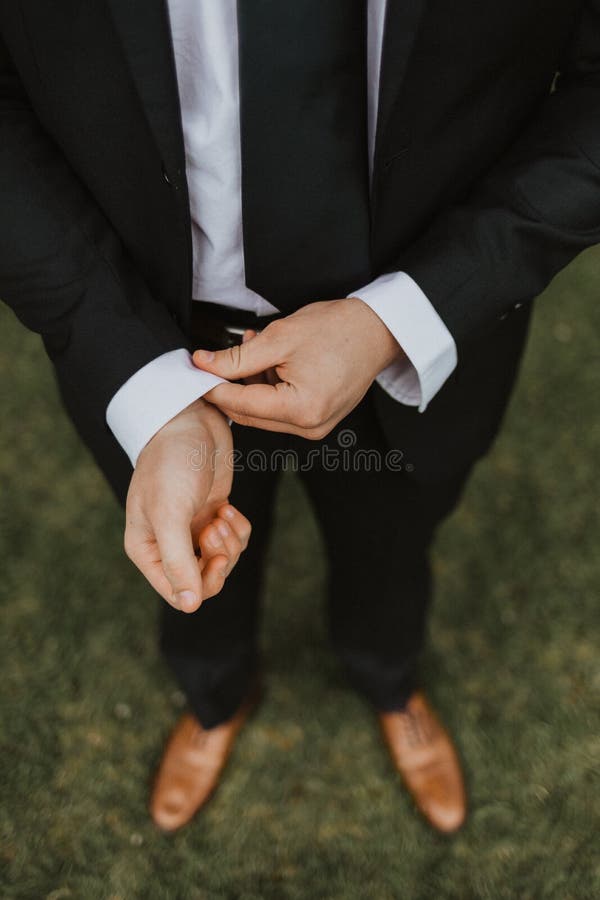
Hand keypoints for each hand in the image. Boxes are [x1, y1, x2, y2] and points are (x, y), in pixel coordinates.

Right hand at [124, 398, 250, 612]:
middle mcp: (168, 544)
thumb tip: (190, 606)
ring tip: (222, 514)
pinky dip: (238, 528)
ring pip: (223, 560)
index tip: (216, 557)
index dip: (203, 583)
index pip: (177, 593)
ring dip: (230, 541)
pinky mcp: (214, 514)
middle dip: (219, 558)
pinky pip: (236, 540)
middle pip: (205, 580)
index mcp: (146, 549)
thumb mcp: (171, 514)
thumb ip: (178, 561)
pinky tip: (229, 508)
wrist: (189, 421)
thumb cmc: (171, 464)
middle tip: (216, 528)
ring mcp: (192, 530)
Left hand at [193, 298, 402, 438]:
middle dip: (232, 386)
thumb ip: (237, 357)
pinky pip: (281, 410)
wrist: (378, 331)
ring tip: (257, 346)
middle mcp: (310, 426)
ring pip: (264, 412)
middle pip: (251, 414)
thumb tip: (203, 364)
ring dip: (252, 384)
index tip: (195, 371)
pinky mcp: (319, 420)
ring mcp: (316, 427)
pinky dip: (270, 388)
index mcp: (302, 409)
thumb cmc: (339, 330)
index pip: (242, 405)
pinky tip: (272, 361)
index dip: (213, 387)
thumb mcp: (280, 337)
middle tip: (220, 357)